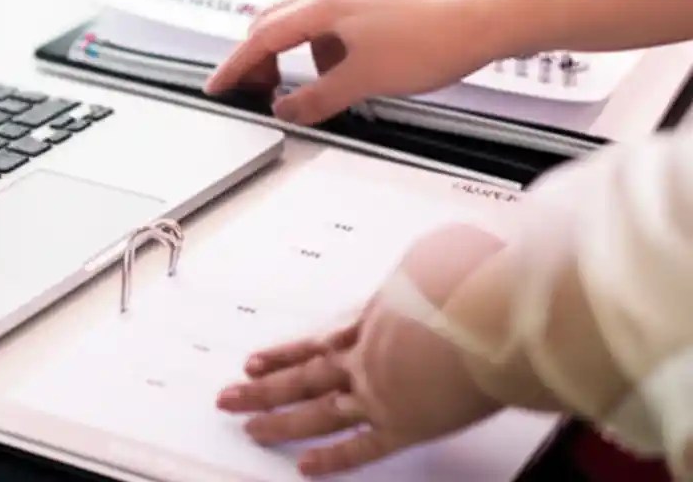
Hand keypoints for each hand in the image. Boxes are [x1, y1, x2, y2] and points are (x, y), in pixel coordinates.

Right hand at [203, 0, 501, 125]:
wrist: (487, 16)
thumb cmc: (433, 40)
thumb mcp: (365, 81)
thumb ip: (318, 98)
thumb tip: (287, 109)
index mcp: (322, 7)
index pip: (261, 39)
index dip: (235, 66)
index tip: (218, 85)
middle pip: (274, 23)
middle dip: (257, 58)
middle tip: (256, 89)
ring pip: (303, 22)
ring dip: (291, 54)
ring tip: (305, 88)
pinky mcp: (378, 1)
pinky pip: (332, 24)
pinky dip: (321, 49)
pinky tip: (343, 72)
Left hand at [216, 225, 508, 476]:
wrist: (487, 313)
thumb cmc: (470, 281)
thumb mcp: (440, 256)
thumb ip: (427, 266)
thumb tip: (434, 263)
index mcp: (374, 316)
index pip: (321, 341)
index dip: (287, 352)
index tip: (258, 360)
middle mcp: (366, 355)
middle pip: (304, 375)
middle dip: (263, 387)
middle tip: (230, 397)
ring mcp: (379, 392)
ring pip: (318, 412)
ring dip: (280, 421)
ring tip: (250, 428)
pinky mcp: (404, 424)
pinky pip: (362, 446)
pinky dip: (335, 459)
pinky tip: (306, 466)